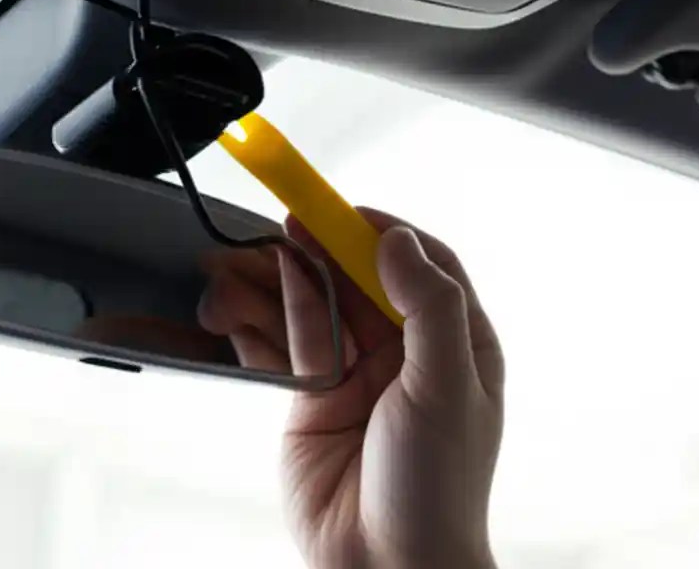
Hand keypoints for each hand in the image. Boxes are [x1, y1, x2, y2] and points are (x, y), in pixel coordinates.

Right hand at [281, 209, 504, 568]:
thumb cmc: (436, 487)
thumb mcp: (446, 387)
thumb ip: (428, 308)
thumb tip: (397, 241)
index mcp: (455, 344)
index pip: (422, 265)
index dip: (384, 231)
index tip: (345, 209)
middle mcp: (406, 354)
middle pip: (362, 278)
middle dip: (325, 247)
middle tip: (289, 219)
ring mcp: (357, 375)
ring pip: (319, 306)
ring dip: (285, 279)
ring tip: (251, 256)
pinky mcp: (312, 400)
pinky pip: (286, 343)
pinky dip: (262, 318)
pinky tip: (243, 299)